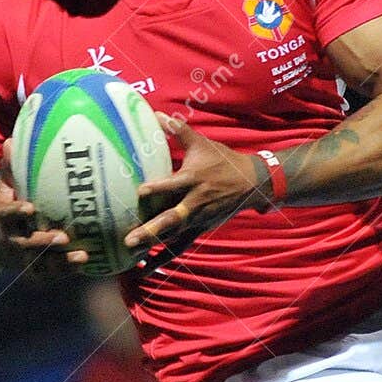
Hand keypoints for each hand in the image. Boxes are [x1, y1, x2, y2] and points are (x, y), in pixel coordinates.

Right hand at [0, 138, 89, 275]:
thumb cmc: (6, 210)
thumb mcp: (4, 190)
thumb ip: (10, 170)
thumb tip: (11, 140)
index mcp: (3, 219)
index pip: (7, 215)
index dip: (17, 212)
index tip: (30, 208)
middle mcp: (12, 241)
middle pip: (26, 245)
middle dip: (44, 242)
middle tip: (63, 237)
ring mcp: (23, 260)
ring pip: (42, 264)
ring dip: (62, 262)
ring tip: (83, 257)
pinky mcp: (35, 272)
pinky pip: (52, 274)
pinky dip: (68, 270)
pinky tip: (87, 263)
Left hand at [125, 114, 268, 248]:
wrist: (252, 183)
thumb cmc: (223, 160)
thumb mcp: (203, 143)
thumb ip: (179, 130)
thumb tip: (157, 113)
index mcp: (194, 180)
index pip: (174, 185)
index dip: (159, 188)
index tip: (141, 191)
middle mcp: (195, 203)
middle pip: (172, 219)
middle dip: (151, 230)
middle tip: (129, 239)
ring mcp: (199, 219)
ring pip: (175, 236)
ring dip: (154, 248)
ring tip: (133, 258)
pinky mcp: (201, 229)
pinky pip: (181, 246)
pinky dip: (165, 258)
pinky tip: (148, 269)